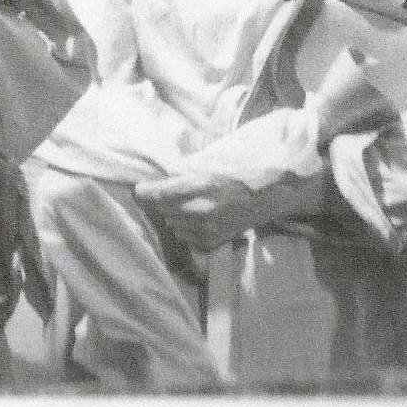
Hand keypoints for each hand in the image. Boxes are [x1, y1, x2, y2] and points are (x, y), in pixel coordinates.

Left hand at [134, 161, 334, 252]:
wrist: (266, 195)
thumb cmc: (235, 173)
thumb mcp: (207, 164)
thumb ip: (180, 171)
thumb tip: (155, 177)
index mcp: (200, 184)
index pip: (158, 193)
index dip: (144, 191)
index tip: (139, 189)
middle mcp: (202, 209)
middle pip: (162, 209)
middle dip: (161, 201)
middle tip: (169, 193)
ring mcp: (207, 229)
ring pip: (172, 224)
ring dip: (173, 215)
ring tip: (189, 204)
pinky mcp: (212, 242)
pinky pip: (184, 236)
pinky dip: (185, 228)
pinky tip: (198, 218)